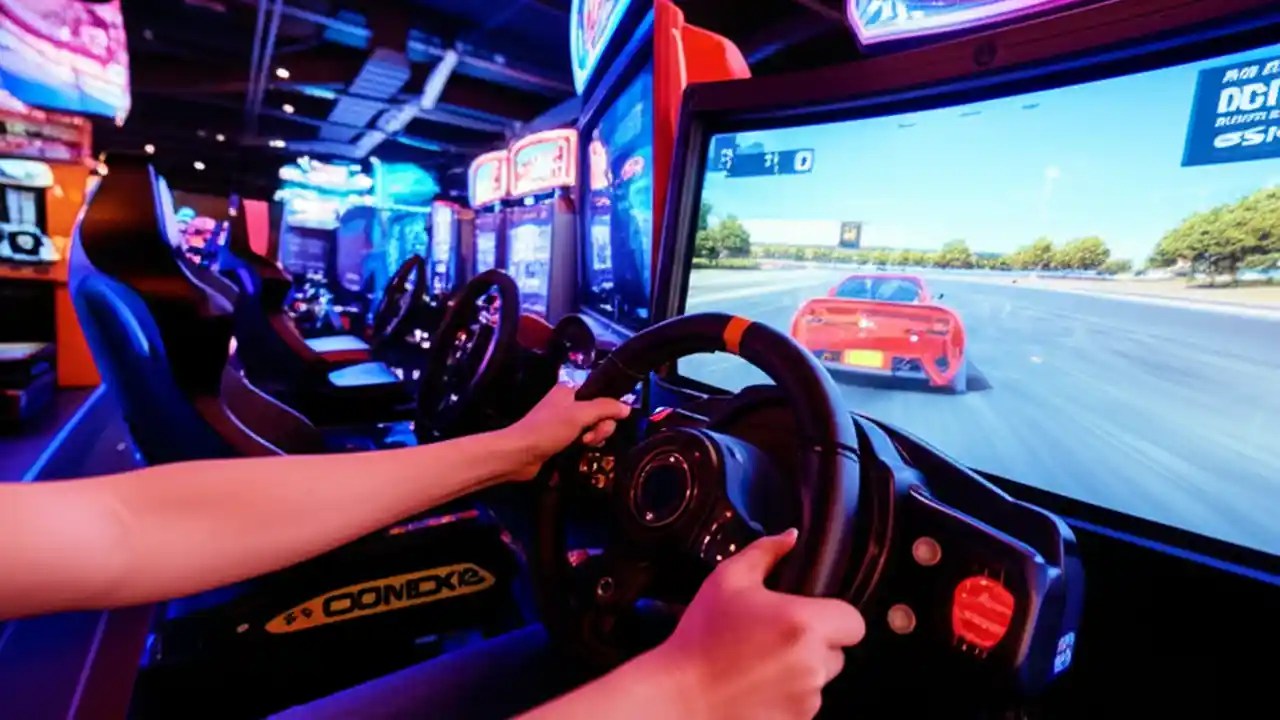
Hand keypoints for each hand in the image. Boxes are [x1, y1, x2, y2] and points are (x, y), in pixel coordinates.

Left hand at [502, 384, 630, 480]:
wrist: (518, 454)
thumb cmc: (547, 429)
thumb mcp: (579, 414)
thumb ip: (605, 408)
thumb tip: (627, 407)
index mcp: (570, 390)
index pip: (602, 394)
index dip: (609, 409)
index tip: (606, 421)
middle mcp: (568, 403)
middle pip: (599, 412)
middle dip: (601, 426)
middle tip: (589, 438)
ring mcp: (564, 421)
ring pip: (593, 427)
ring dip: (593, 437)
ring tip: (583, 444)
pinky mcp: (561, 438)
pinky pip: (583, 438)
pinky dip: (585, 444)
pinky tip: (581, 450)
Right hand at [649, 530, 865, 719]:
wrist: (680, 697)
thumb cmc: (701, 636)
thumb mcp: (727, 580)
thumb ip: (764, 552)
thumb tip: (791, 536)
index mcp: (804, 624)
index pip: (854, 622)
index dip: (835, 618)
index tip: (807, 617)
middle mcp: (814, 664)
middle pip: (838, 653)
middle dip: (817, 646)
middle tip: (776, 639)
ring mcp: (807, 699)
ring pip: (820, 679)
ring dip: (802, 672)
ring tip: (760, 665)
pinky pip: (804, 704)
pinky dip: (789, 697)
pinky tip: (757, 687)